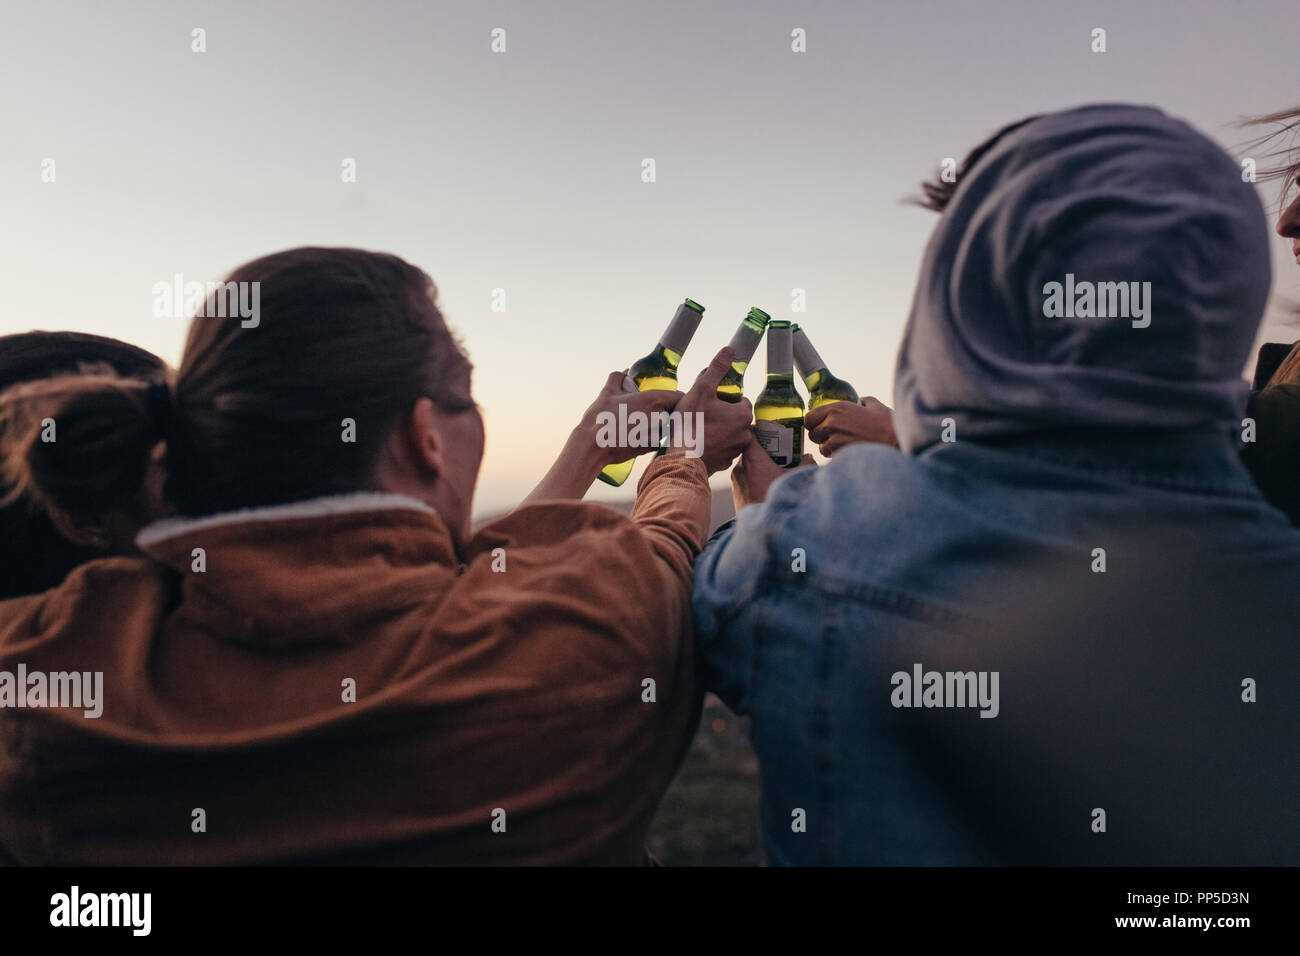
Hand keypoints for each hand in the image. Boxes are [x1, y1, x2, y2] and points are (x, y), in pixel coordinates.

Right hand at [578, 369, 683, 465]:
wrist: (591, 447)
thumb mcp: (607, 393)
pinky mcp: (651, 449)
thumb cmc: (600, 418)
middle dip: (667, 411)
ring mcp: (657, 435)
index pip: (680, 396)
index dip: (675, 397)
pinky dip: (651, 437)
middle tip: (651, 410)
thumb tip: (624, 371)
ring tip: (641, 424)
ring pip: (668, 428)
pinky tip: (636, 436)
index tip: (666, 398)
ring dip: (660, 425)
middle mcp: (660, 418)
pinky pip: (658, 440)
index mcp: (653, 400)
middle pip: (675, 413)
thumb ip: (617, 378)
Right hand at [669, 347, 753, 473]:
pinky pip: (723, 449)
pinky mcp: (725, 463)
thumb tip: (729, 350)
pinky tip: (700, 443)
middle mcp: (745, 434)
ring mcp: (736, 450)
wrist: (681, 458)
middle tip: (703, 414)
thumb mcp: (702, 389)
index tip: (712, 401)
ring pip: (730, 434)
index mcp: (743, 414)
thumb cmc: (691, 423)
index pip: (741, 401)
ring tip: (700, 428)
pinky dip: (715, 446)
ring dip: (720, 430)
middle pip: (736, 418)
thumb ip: (717, 369)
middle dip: (724, 415)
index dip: (726, 399)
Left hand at [731, 433, 815, 511]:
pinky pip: (744, 479)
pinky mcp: (735, 493)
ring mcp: (736, 481)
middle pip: (749, 449)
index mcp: (753, 459)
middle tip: (776, 450)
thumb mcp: (796, 479)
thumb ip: (805, 464)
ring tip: (772, 469)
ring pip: (746, 465)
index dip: (759, 429)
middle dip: (762, 449)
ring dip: (758, 465)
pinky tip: (765, 485)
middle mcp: (740, 467)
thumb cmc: (778, 501)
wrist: (763, 528)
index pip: (750, 434)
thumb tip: (808, 457)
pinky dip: (753, 478)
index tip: (769, 430)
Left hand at [805, 396, 896, 456]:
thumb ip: (864, 401)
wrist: (896, 441)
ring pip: (821, 447)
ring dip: (829, 447)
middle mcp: (832, 422)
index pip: (809, 418)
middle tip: (834, 437)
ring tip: (845, 445)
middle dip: (821, 437)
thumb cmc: (888, 424)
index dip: (814, 424)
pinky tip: (849, 451)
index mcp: (837, 408)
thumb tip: (862, 401)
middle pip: (812, 434)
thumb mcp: (875, 406)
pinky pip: (829, 455)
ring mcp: (834, 438)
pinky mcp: (839, 452)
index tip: (820, 427)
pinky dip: (836, 455)